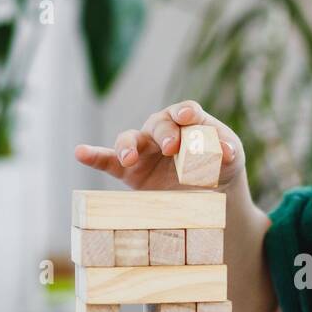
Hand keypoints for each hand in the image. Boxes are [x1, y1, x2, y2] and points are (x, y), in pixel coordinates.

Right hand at [74, 99, 246, 190]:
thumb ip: (228, 149)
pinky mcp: (130, 172)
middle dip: (164, 133)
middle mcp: (163, 132)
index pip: (185, 112)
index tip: (186, 117)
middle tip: (171, 148)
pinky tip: (80, 153)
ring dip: (128, 146)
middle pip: (159, 123)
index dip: (185, 112)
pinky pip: (108, 161)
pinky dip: (93, 156)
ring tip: (129, 159)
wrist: (210, 199)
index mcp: (188, 124)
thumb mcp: (231, 158)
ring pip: (130, 138)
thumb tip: (226, 151)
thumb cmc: (220, 169)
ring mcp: (144, 151)